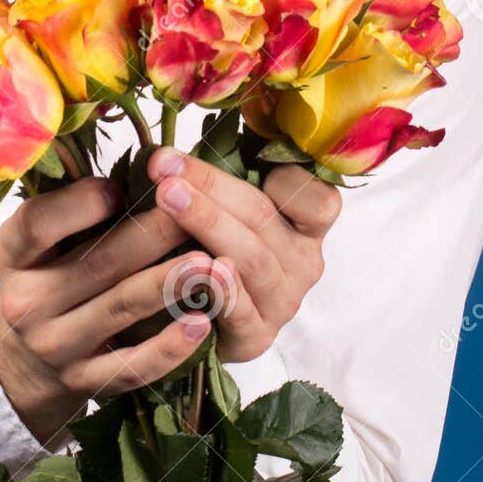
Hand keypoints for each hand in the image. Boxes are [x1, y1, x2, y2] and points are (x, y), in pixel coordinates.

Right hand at [0, 175, 220, 444]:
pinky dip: (169, 346)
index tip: (120, 188)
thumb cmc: (47, 276)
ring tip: (210, 262)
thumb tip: (144, 174)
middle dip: (151, 235)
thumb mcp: (41, 241)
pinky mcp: (85, 381)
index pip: (39, 223)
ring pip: (119, 308)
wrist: (20, 360)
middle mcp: (26, 301)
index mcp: (11, 254)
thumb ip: (77, 209)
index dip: (81, 203)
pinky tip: (202, 323)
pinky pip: (133, 365)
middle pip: (95, 263)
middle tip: (195, 210)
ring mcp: (55, 346)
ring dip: (169, 283)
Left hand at [146, 149, 341, 361]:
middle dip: (210, 184)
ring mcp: (283, 302)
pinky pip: (241, 309)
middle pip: (263, 216)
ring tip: (167, 195)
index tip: (234, 151)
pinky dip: (221, 287)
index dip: (283, 175)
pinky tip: (200, 266)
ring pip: (251, 256)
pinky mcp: (256, 337)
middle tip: (164, 163)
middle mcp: (303, 264)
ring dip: (207, 221)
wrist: (197, 321)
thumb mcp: (227, 210)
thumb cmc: (212, 249)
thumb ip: (224, 179)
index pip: (318, 199)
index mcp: (305, 227)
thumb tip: (181, 144)